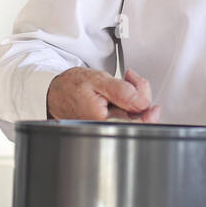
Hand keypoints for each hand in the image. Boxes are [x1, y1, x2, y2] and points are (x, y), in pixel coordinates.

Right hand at [46, 67, 160, 121]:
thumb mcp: (97, 81)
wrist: (56, 93)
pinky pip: (127, 115)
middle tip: (131, 79)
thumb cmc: (71, 87)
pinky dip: (129, 101)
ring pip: (135, 115)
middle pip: (139, 117)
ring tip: (124, 82)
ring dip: (135, 96)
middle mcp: (108, 127)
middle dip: (141, 95)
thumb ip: (122, 91)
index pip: (138, 121)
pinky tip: (121, 93)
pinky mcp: (110, 124)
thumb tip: (143, 102)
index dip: (148, 110)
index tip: (149, 101)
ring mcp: (110, 127)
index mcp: (105, 120)